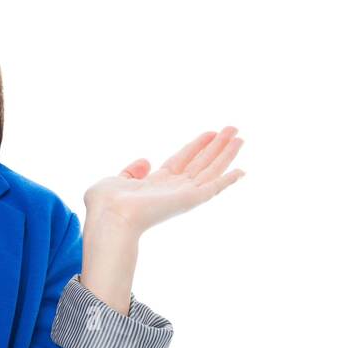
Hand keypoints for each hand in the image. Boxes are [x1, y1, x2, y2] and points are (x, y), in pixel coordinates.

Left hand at [83, 127, 245, 237]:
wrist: (110, 218)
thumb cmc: (106, 205)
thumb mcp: (115, 180)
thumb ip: (130, 171)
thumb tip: (146, 161)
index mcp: (156, 183)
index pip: (182, 160)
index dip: (197, 145)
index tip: (211, 133)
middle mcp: (173, 189)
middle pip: (201, 162)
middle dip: (217, 146)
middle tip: (233, 129)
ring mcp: (183, 195)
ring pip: (211, 170)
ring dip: (226, 154)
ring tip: (240, 137)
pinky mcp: (190, 200)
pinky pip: (214, 188)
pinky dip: (228, 180)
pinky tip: (242, 170)